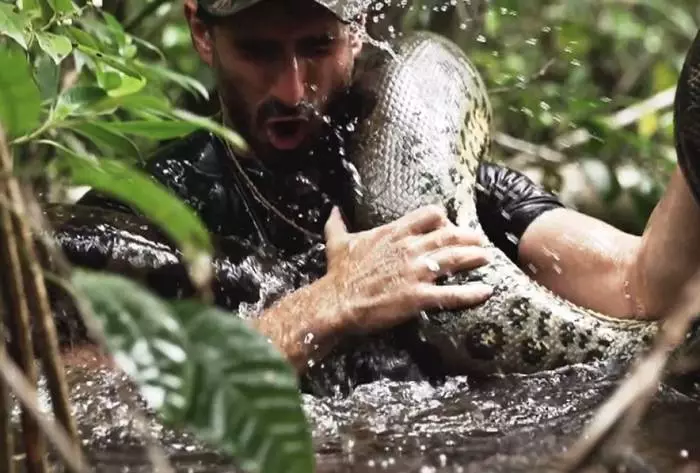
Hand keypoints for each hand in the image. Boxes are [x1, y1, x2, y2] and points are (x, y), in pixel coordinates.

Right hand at [323, 205, 492, 333]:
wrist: (337, 301)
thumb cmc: (339, 273)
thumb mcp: (337, 242)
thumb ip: (338, 224)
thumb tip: (333, 209)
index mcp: (394, 233)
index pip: (430, 215)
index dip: (444, 219)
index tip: (448, 226)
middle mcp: (410, 248)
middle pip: (450, 235)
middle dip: (469, 236)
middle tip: (480, 240)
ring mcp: (416, 272)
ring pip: (455, 258)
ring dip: (475, 257)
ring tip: (487, 258)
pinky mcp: (419, 296)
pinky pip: (452, 294)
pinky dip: (471, 293)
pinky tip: (486, 292)